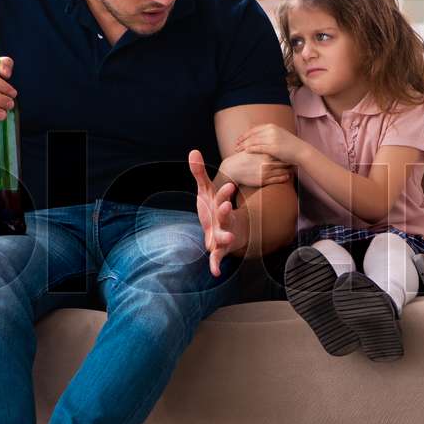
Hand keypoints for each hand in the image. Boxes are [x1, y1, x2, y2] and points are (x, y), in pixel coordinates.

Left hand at [189, 149, 241, 277]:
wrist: (231, 229)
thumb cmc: (216, 208)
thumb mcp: (206, 190)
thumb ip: (199, 173)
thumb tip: (193, 151)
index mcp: (220, 204)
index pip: (222, 197)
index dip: (224, 192)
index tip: (229, 186)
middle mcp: (224, 220)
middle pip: (225, 215)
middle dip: (226, 211)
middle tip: (227, 205)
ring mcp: (223, 235)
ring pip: (225, 237)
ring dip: (226, 238)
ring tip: (228, 240)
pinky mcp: (219, 249)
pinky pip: (218, 257)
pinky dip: (216, 264)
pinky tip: (214, 272)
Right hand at [219, 150, 293, 187]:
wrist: (232, 169)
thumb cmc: (242, 159)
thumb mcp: (252, 149)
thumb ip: (262, 145)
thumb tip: (269, 141)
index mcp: (265, 153)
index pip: (280, 151)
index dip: (286, 152)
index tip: (291, 152)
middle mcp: (267, 162)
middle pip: (284, 161)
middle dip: (290, 160)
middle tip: (295, 159)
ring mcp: (266, 172)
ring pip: (283, 170)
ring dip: (289, 169)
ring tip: (293, 167)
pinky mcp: (264, 180)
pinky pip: (278, 179)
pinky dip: (285, 177)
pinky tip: (288, 176)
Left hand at [236, 123, 302, 162]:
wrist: (301, 151)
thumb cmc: (290, 145)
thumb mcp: (279, 134)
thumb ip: (269, 133)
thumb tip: (257, 135)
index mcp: (271, 126)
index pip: (253, 130)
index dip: (244, 135)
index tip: (238, 140)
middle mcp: (271, 130)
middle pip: (252, 135)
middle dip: (242, 141)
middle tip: (235, 146)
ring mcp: (272, 139)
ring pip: (253, 142)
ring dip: (244, 146)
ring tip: (238, 150)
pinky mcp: (273, 148)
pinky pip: (258, 148)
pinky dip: (251, 149)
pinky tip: (246, 152)